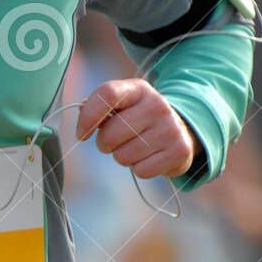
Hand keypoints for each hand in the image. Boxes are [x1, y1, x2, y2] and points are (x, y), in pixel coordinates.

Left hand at [76, 79, 196, 178]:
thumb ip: (102, 107)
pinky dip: (140, 169)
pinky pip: (140, 171)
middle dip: (105, 144)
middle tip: (117, 141)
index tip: (82, 134)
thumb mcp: (124, 104)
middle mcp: (157, 105)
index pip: (107, 94)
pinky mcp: (178, 151)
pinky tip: (149, 157)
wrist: (180, 129)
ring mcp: (170, 128)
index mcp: (139, 89)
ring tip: (137, 147)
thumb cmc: (140, 118)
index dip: (88, 117)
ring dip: (123, 157)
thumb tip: (82, 114)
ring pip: (123, 157)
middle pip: (109, 135)